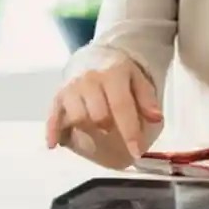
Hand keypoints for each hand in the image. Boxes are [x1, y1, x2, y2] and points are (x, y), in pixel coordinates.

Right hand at [46, 54, 162, 159]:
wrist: (95, 57)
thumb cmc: (120, 74)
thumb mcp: (138, 80)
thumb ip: (147, 99)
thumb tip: (156, 118)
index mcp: (113, 74)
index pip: (121, 105)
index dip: (130, 131)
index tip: (137, 151)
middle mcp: (89, 79)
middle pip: (98, 114)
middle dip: (109, 129)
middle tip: (116, 133)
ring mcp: (71, 87)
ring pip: (78, 117)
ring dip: (88, 130)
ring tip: (97, 131)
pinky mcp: (58, 96)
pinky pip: (53, 116)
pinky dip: (53, 131)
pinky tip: (55, 145)